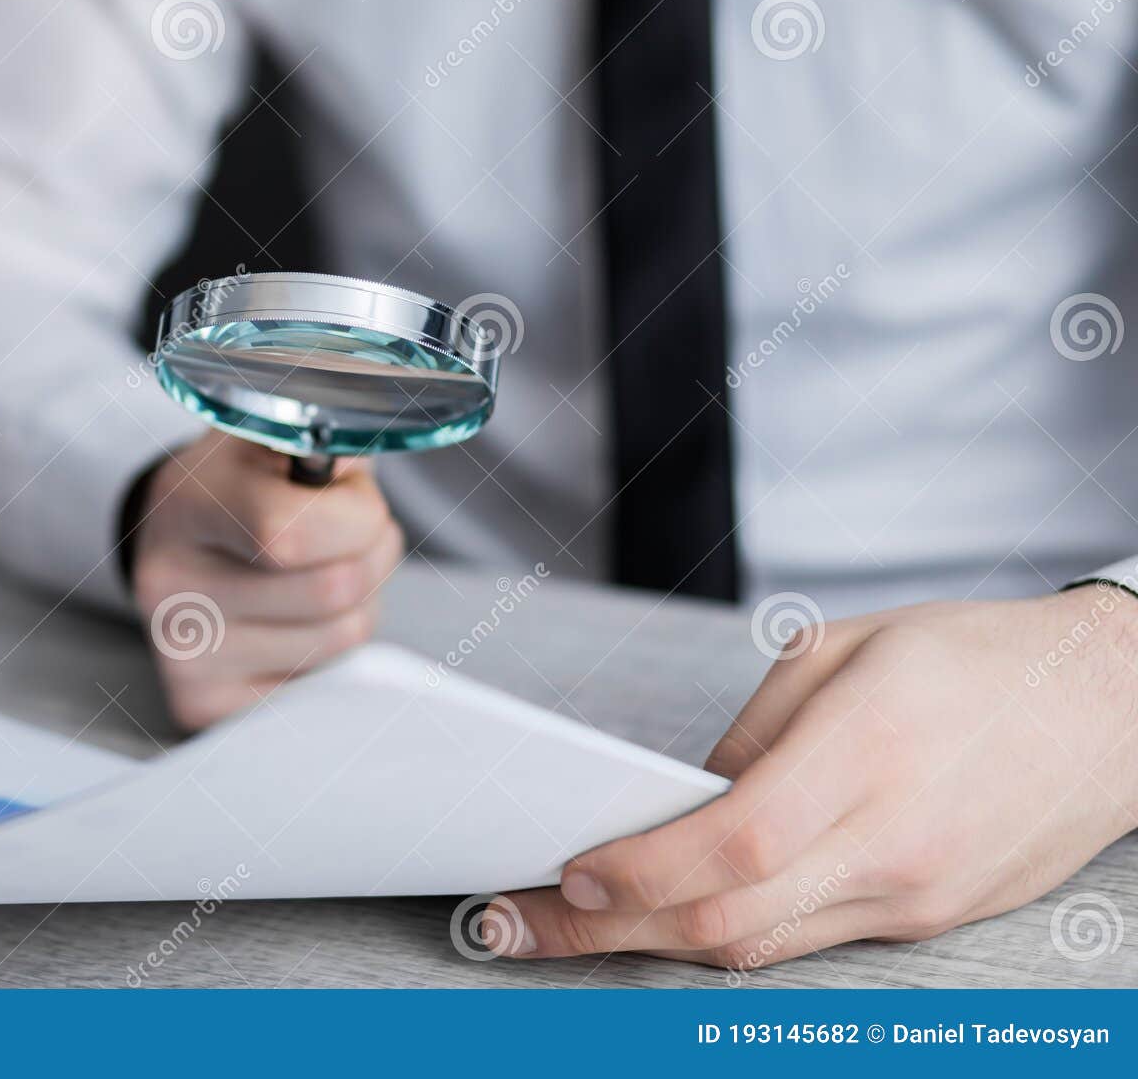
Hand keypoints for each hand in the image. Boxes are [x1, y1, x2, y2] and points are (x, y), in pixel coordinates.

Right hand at [131, 431, 403, 729]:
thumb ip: (327, 442)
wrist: (174, 536)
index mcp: (185, 504)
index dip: (354, 515)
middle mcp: (169, 587)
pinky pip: (324, 683)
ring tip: (320, 572)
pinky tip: (293, 620)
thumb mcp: (278, 436)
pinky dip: (330, 651)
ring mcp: (183, 657)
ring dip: (360, 601)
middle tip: (350, 534)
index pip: (288, 532)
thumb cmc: (244, 481)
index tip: (352, 497)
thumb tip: (358, 460)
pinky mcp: (202, 706)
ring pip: (344, 638)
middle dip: (371, 553)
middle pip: (335, 590)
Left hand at [483, 588, 1137, 970]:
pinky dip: (730, 932)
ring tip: (575, 927)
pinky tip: (673, 915)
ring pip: (761, 946)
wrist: (1110, 709)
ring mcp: (915, 894)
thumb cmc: (974, 658)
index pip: (732, 845)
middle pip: (729, 920)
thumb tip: (677, 802)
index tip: (567, 872)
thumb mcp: (844, 650)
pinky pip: (808, 940)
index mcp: (866, 753)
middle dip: (608, 931)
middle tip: (519, 925)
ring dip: (655, 943)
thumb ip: (752, 735)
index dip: (638, 872)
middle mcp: (893, 842)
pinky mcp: (927, 918)